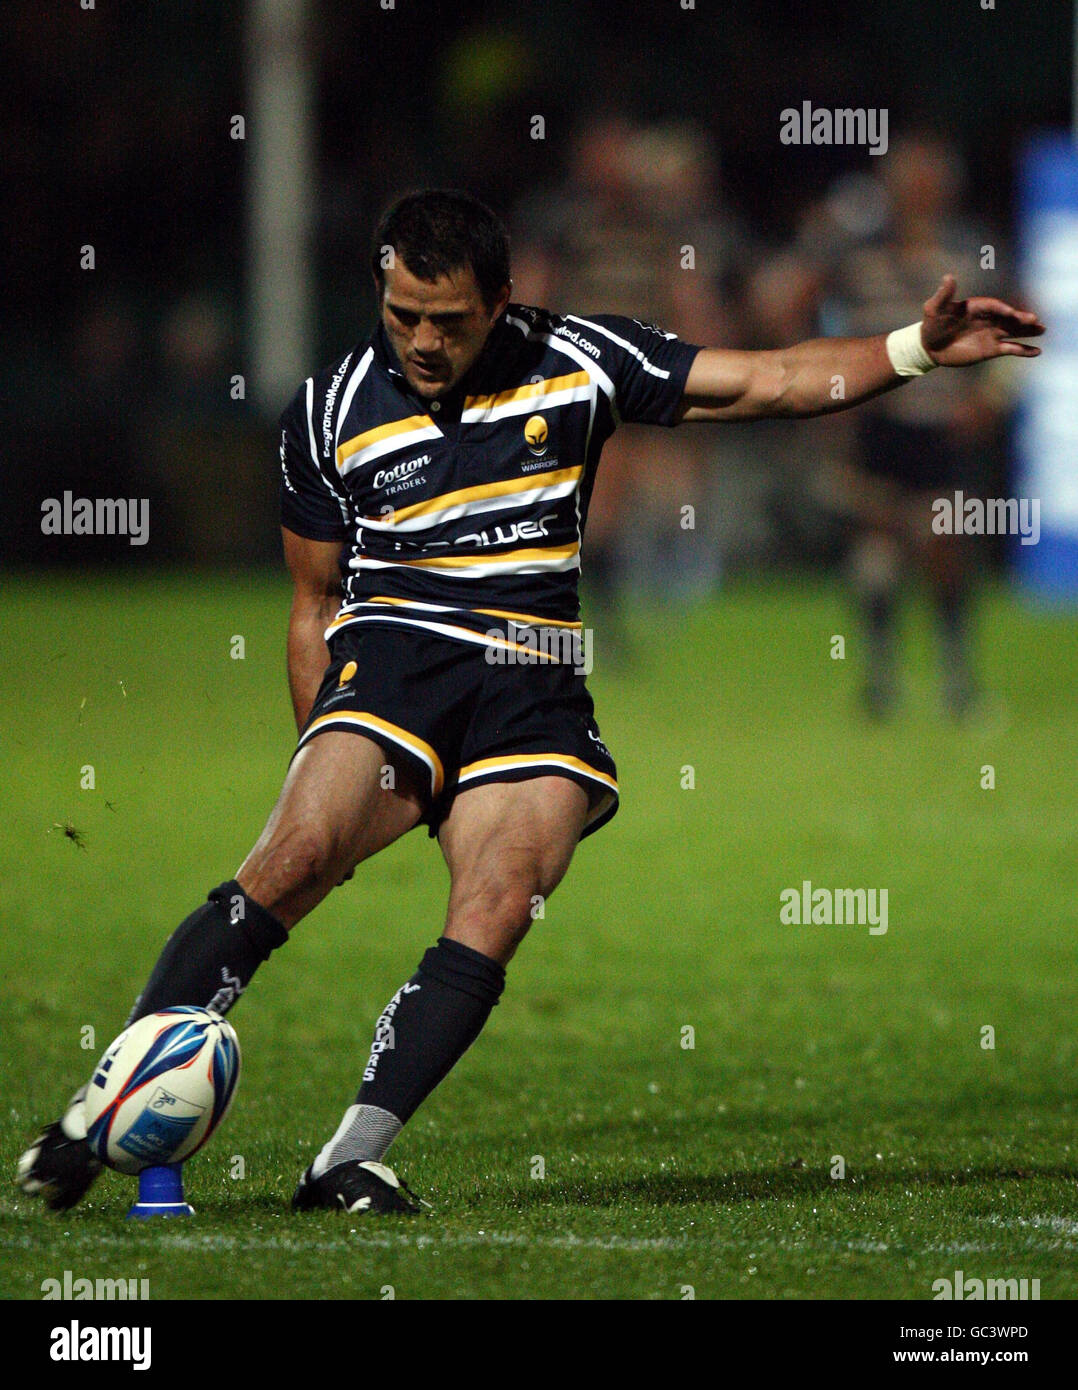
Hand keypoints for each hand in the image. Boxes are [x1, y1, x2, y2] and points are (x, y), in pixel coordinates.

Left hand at [920, 274, 1044, 365]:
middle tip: (1034, 319)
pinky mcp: (991, 349)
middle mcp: (989, 319)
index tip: (1009, 313)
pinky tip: (1037, 352)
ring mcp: (992, 334)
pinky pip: (1010, 349)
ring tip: (1042, 330)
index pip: (993, 306)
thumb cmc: (932, 324)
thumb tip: (948, 277)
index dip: (1001, 309)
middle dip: (1021, 319)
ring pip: (1013, 331)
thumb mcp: (934, 308)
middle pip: (1008, 318)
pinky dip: (1023, 350)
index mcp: (978, 306)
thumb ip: (944, 294)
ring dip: (1027, 331)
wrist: (929, 345)